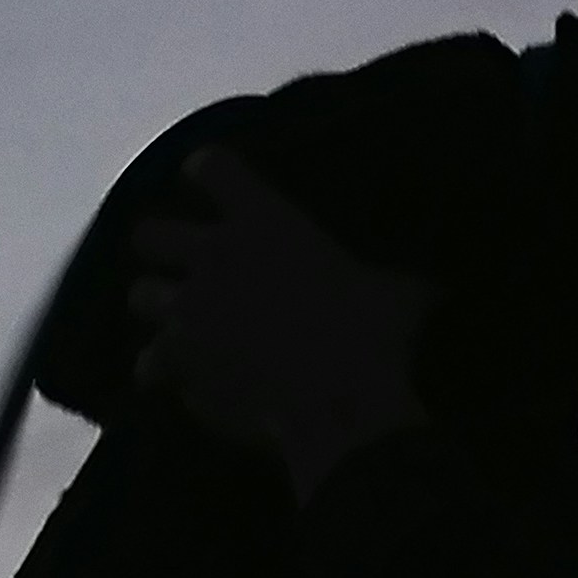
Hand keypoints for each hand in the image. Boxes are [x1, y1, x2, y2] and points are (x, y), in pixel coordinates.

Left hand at [125, 148, 434, 501]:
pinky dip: (164, 375)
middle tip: (181, 263)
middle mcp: (214, 257)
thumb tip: (437, 283)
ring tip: (177, 324)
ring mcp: (187, 313)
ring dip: (158, 308)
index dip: (205, 172)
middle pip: (150, 233)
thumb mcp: (398, 293)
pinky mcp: (177, 367)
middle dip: (161, 248)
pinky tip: (181, 385)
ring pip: (140, 296)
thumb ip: (394, 279)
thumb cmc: (376, 339)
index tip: (206, 181)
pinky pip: (151, 366)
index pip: (211, 168)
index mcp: (266, 223)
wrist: (340, 409)